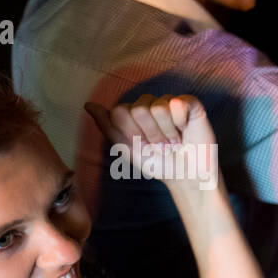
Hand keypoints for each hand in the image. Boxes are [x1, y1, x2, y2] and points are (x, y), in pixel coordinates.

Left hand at [86, 94, 218, 191]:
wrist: (187, 176)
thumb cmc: (158, 163)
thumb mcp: (127, 148)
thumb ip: (107, 126)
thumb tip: (87, 105)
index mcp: (132, 112)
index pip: (119, 112)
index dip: (131, 134)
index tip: (144, 146)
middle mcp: (150, 103)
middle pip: (137, 109)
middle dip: (150, 134)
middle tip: (162, 146)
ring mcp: (170, 101)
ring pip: (157, 108)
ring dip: (167, 132)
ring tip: (175, 141)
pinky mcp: (190, 103)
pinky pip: (177, 104)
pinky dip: (180, 123)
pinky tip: (185, 130)